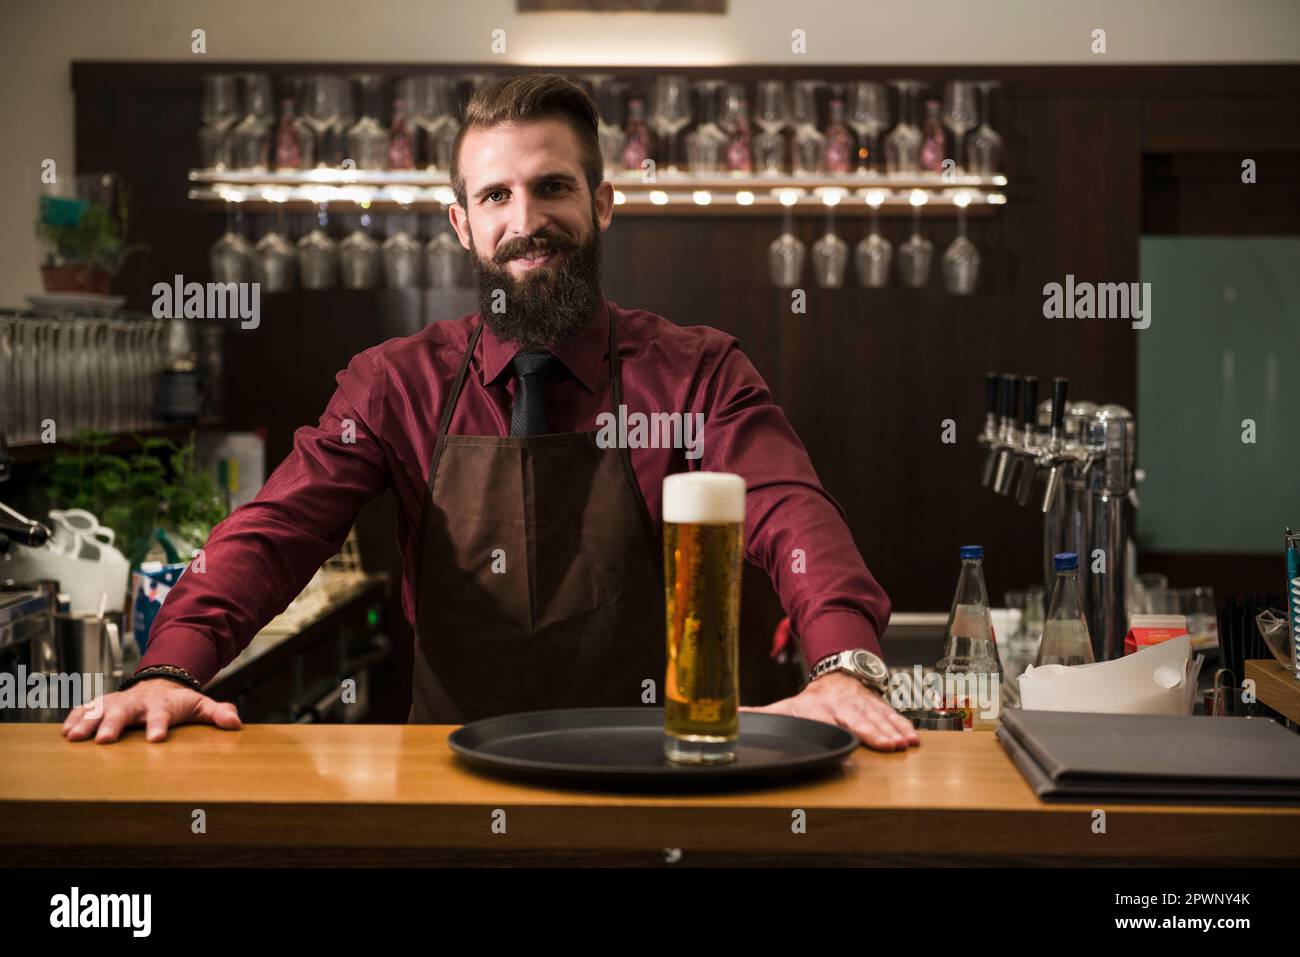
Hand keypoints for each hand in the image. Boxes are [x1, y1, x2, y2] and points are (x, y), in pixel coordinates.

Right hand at [61, 678, 241, 743]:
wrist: (161, 682)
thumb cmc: (180, 701)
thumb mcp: (200, 705)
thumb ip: (217, 713)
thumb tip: (235, 723)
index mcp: (162, 704)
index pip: (161, 715)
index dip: (159, 726)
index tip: (156, 739)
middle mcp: (137, 701)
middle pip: (124, 712)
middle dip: (113, 725)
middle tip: (105, 740)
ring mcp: (119, 700)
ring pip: (101, 709)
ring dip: (88, 722)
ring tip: (75, 737)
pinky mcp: (104, 702)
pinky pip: (87, 707)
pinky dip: (76, 717)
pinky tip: (66, 731)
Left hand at [740, 672, 919, 750]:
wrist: (838, 673)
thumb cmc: (812, 700)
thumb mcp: (786, 706)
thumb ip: (762, 714)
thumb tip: (735, 717)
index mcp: (821, 708)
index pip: (831, 719)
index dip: (842, 729)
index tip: (854, 739)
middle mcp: (844, 706)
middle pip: (860, 719)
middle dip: (876, 732)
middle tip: (891, 746)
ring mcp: (863, 704)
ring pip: (879, 716)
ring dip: (893, 730)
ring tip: (905, 744)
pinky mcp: (878, 705)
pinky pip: (892, 714)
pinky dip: (903, 724)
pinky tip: (913, 737)